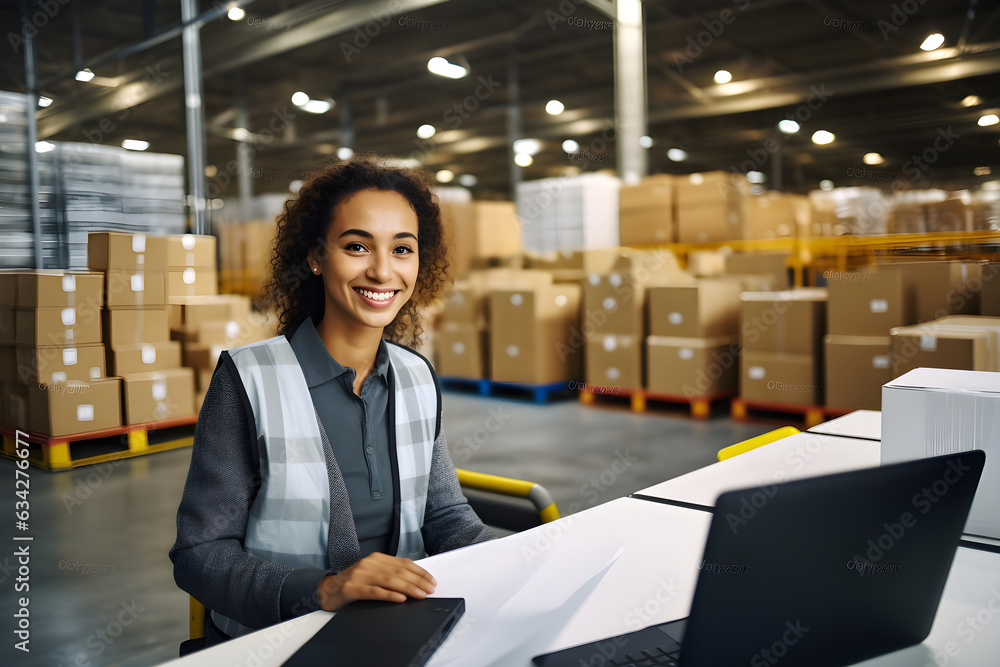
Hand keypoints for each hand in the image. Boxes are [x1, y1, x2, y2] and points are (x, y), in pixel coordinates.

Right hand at [317, 552, 437, 610]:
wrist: (326, 590)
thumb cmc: (353, 584)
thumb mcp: (372, 574)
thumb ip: (389, 574)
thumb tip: (415, 582)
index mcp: (376, 559)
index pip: (403, 564)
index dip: (420, 572)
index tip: (432, 581)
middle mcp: (368, 564)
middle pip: (399, 572)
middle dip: (418, 581)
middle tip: (430, 590)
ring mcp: (359, 575)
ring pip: (389, 581)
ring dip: (408, 588)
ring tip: (421, 595)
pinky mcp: (351, 588)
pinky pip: (374, 592)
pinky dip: (389, 595)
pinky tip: (400, 598)